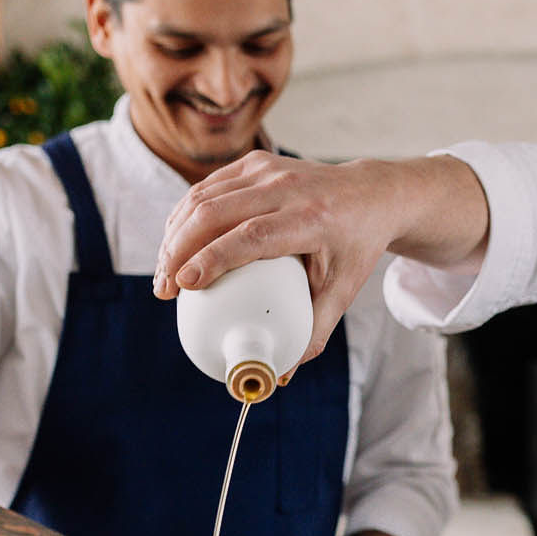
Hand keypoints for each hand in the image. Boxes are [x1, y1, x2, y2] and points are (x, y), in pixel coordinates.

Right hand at [155, 150, 488, 373]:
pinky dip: (185, 215)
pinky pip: (209, 187)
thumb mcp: (343, 290)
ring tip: (164, 273)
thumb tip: (281, 373)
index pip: (252, 236)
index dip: (212, 258)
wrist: (372, 194)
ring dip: (175, 235)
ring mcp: (269, 169)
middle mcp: (288, 188)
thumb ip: (314, 332)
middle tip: (164, 291)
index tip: (184, 285)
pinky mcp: (256, 162)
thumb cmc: (356, 246)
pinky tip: (175, 243)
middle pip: (216, 212)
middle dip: (179, 251)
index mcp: (311, 219)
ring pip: (204, 196)